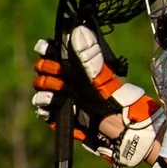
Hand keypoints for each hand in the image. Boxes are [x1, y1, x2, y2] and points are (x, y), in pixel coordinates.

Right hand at [32, 28, 156, 165]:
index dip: (48, 48)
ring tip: (54, 96)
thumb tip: (79, 30)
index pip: (57, 50)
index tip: (46, 50)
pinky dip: (44, 108)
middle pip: (44, 68)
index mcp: (81, 66)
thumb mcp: (103, 80)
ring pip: (41, 88)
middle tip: (60, 79)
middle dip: (47, 72)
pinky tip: (51, 108)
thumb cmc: (120, 104)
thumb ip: (89, 58)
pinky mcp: (61, 116)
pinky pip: (43, 109)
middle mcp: (71, 79)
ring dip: (44, 90)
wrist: (124, 136)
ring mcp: (65, 98)